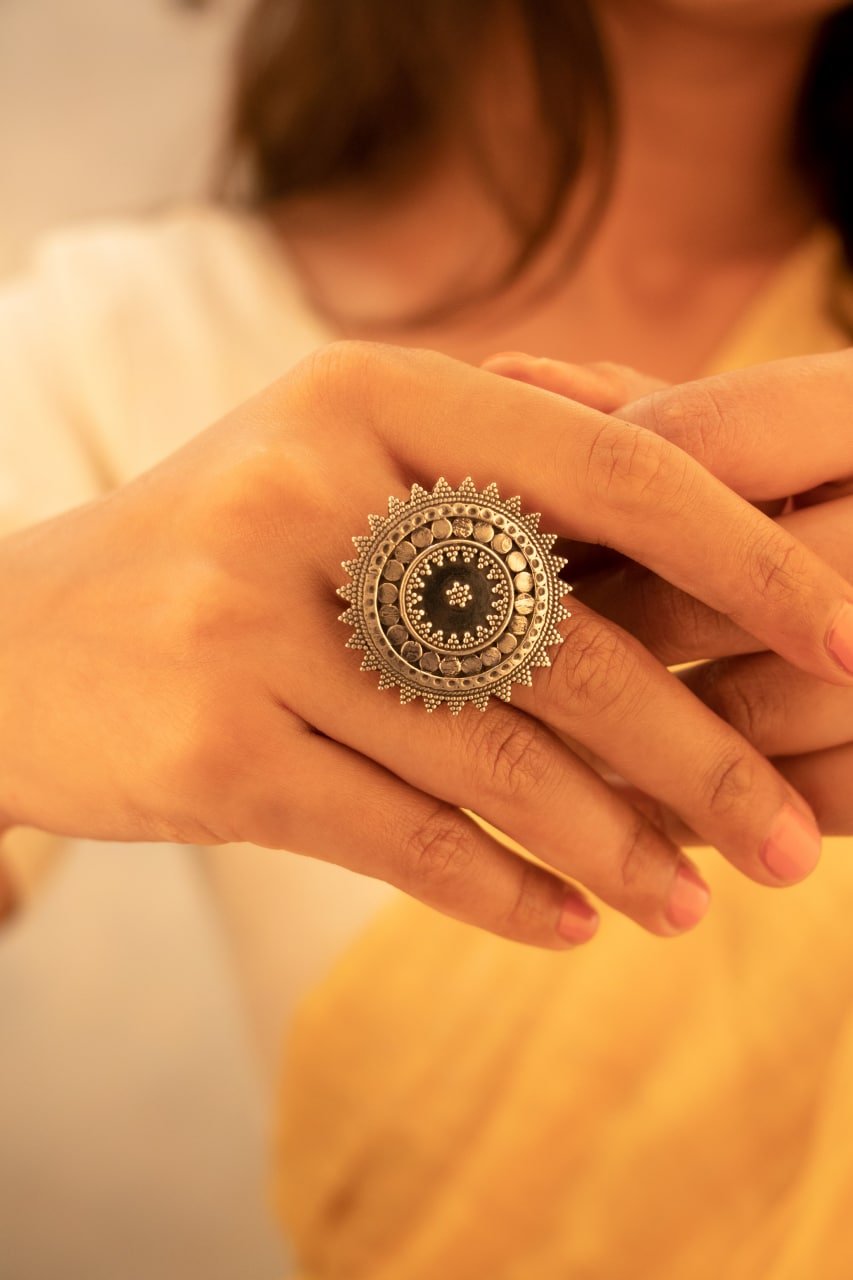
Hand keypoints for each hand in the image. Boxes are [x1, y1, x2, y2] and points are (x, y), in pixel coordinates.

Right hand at [1, 342, 850, 947]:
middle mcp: (306, 493)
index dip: (747, 558)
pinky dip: (502, 888)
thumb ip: (499, 456)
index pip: (611, 466)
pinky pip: (401, 836)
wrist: (15, 639)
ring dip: (614, 846)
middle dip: (701, 752)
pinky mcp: (211, 749)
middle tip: (792, 841)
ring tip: (691, 904)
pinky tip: (571, 922)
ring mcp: (248, 623)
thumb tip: (688, 503)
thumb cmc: (218, 551)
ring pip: (492, 758)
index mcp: (367, 396)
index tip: (844, 641)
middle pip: (565, 638)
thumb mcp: (343, 461)